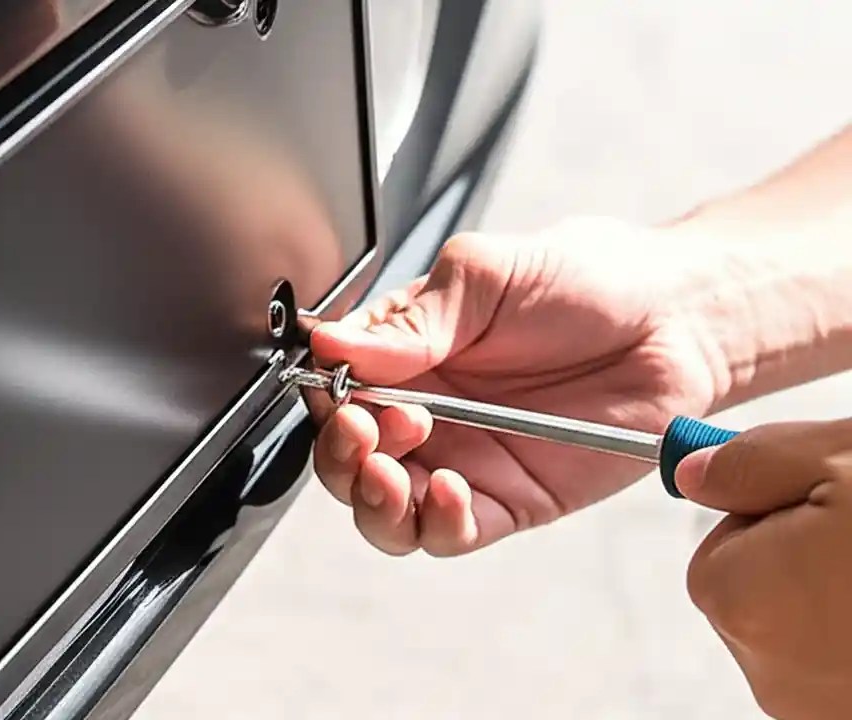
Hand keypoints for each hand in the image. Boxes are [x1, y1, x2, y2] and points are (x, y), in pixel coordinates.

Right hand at [307, 217, 729, 555]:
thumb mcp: (485, 273)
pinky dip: (435, 522)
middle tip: (368, 427)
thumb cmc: (584, 281)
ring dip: (372, 499)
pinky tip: (448, 490)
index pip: (335, 388)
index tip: (338, 389)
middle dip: (341, 453)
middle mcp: (425, 413)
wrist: (675, 319)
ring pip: (385, 509)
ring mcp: (461, 460)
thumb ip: (412, 318)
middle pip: (346, 460)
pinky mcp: (507, 502)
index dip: (325, 397)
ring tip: (391, 470)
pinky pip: (450, 532)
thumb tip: (332, 344)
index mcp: (405, 353)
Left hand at [676, 420, 851, 718]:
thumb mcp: (837, 457)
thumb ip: (747, 462)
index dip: (779, 516)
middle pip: (758, 591)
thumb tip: (689, 473)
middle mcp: (769, 670)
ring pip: (801, 629)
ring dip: (834, 595)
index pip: (721, 546)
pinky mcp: (847, 716)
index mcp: (739, 599)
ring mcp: (816, 707)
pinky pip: (836, 660)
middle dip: (804, 560)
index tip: (829, 505)